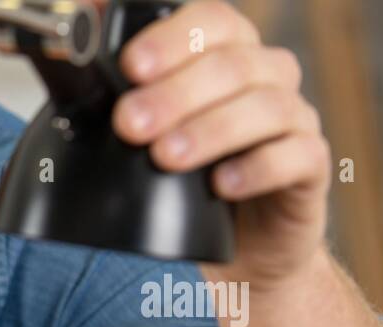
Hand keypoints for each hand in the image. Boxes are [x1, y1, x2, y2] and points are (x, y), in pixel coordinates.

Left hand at [109, 0, 330, 287]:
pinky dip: (257, 168)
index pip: (211, 22)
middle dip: (175, 94)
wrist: (242, 248)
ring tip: (166, 157)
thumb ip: (124, 107)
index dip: (172, 38)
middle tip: (130, 124)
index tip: (131, 66)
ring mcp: (294, 120)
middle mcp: (266, 79)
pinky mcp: (310, 167)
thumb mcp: (152, 142)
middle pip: (232, 64)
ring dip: (209, 130)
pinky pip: (296, 156)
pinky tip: (222, 185)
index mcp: (227, 56)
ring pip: (265, 107)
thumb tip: (72, 77)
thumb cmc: (189, 185)